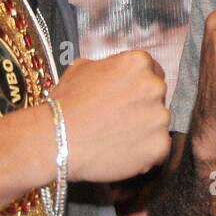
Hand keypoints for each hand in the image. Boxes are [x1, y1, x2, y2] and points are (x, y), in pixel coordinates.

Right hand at [49, 51, 169, 181]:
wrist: (56, 139)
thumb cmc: (65, 104)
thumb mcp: (82, 68)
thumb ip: (108, 66)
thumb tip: (112, 71)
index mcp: (138, 63)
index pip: (152, 70)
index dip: (137, 85)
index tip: (128, 96)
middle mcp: (154, 86)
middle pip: (158, 96)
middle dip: (142, 106)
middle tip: (119, 119)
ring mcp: (160, 117)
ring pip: (158, 123)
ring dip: (144, 130)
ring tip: (116, 137)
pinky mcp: (160, 145)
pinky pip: (158, 149)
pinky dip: (144, 152)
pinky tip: (121, 151)